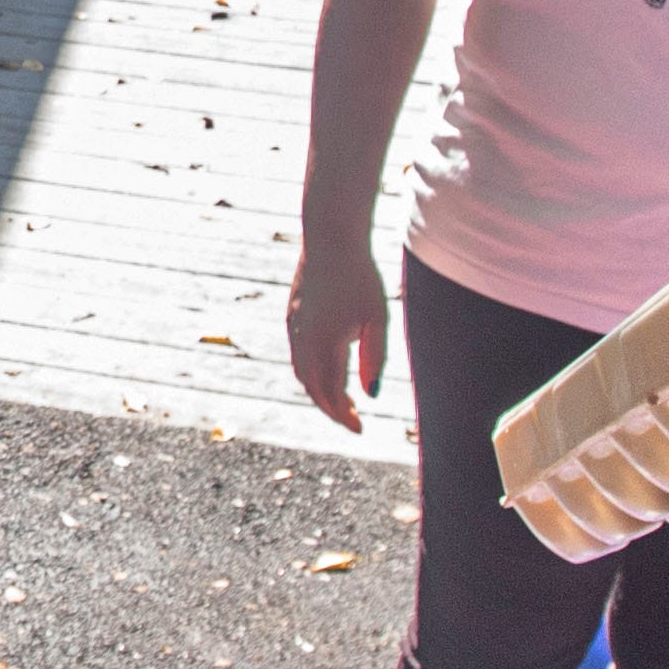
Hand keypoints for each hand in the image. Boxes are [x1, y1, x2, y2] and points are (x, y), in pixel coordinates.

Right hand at [287, 236, 391, 433]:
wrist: (331, 238)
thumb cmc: (360, 276)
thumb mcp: (376, 318)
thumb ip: (374, 358)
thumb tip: (371, 394)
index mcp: (323, 343)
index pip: (330, 393)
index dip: (343, 416)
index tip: (359, 430)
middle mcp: (302, 339)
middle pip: (312, 387)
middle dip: (330, 407)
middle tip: (352, 419)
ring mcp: (294, 325)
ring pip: (301, 371)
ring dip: (319, 389)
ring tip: (341, 398)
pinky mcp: (292, 313)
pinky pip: (297, 354)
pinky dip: (310, 370)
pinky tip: (327, 366)